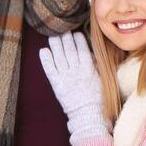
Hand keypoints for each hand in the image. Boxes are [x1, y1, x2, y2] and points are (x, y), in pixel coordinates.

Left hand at [38, 31, 108, 145]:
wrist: (88, 116)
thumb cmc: (98, 100)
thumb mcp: (102, 81)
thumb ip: (97, 66)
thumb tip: (94, 54)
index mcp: (88, 69)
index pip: (82, 49)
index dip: (78, 40)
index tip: (75, 33)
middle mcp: (76, 70)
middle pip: (69, 49)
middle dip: (66, 38)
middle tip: (62, 29)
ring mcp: (65, 76)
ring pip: (59, 56)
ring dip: (55, 44)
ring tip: (53, 35)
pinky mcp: (56, 84)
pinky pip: (50, 69)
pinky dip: (46, 60)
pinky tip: (43, 51)